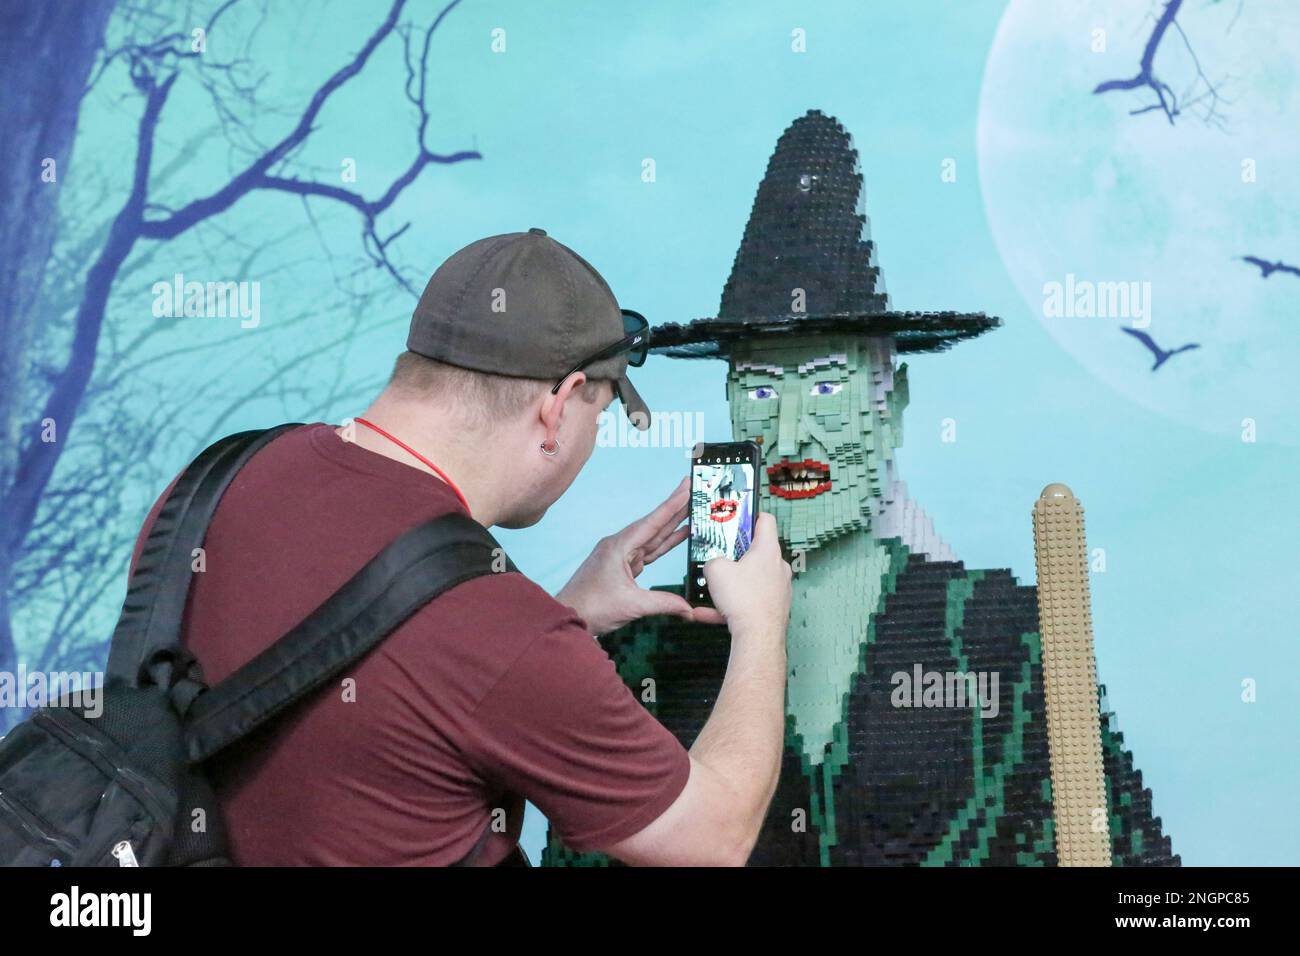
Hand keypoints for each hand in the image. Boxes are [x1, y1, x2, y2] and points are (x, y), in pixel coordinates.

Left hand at [557, 477, 725, 633]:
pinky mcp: (623, 567)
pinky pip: (649, 551)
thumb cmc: (592, 607)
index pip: (652, 523)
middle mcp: (620, 546)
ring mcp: (621, 556)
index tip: (686, 487)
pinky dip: (664, 544)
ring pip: (652, 538)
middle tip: (693, 491)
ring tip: (692, 511)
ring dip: (672, 525)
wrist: (569, 616)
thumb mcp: (632, 605)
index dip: (671, 505)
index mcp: (618, 547)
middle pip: (654, 525)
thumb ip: (664, 603)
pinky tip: (678, 535)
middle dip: (675, 509)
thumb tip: (689, 609)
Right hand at [703, 512, 791, 633]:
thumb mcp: (715, 570)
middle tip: (721, 560)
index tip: (741, 517)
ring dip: (731, 586)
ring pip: (751, 581)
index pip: (766, 521)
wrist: (758, 636)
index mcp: (768, 550)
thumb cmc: (744, 601)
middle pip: (757, 553)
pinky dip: (731, 606)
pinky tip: (710, 614)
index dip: (752, 516)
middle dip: (737, 557)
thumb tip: (714, 566)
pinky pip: (749, 602)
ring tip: (710, 595)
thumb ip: (713, 561)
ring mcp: (779, 589)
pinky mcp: (774, 608)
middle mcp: (778, 567)